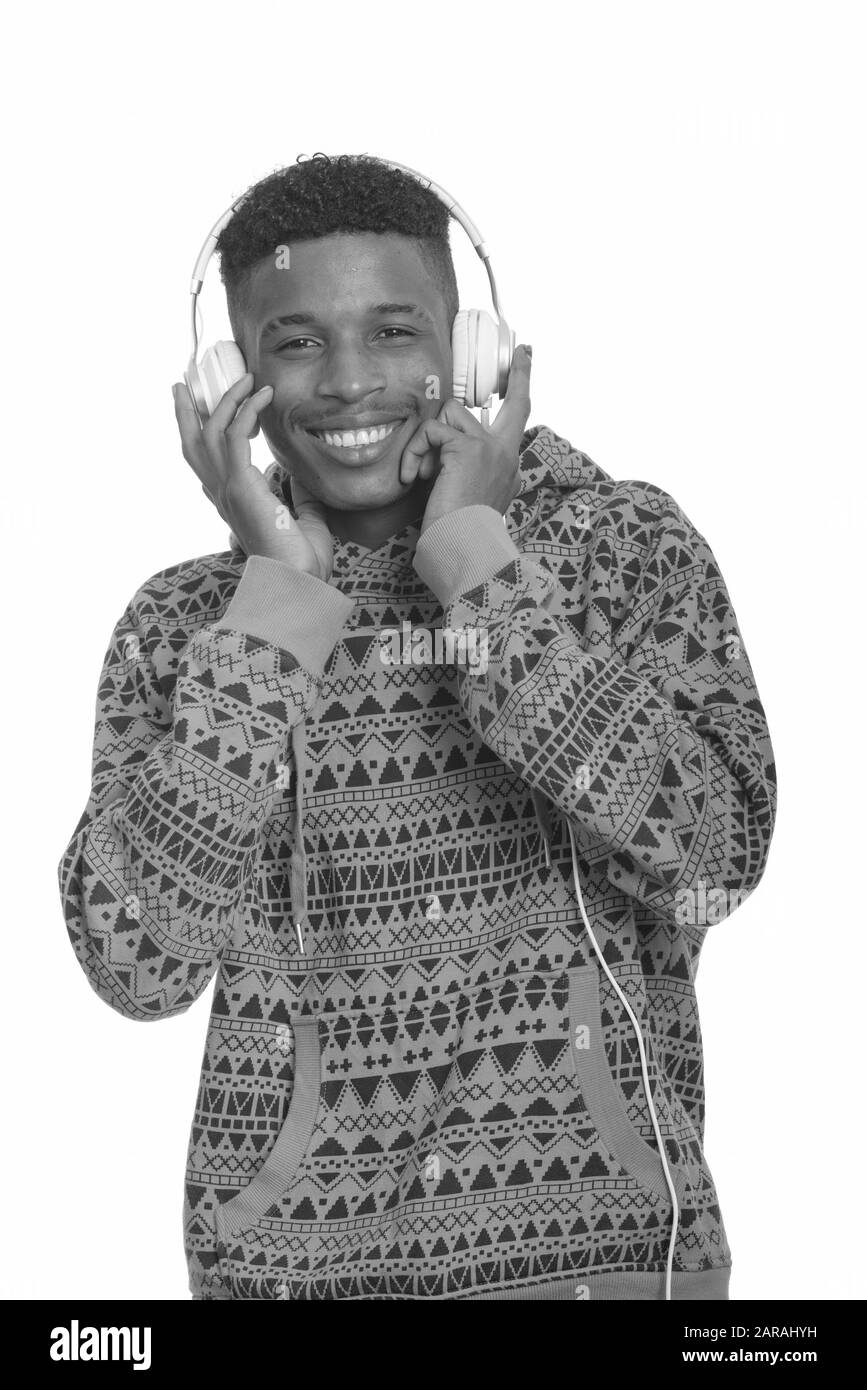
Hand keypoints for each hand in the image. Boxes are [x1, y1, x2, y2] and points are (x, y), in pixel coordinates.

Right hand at [172, 373, 333, 580]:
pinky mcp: (241, 484)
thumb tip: (304, 479)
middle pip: (192, 445)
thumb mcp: (304, 522)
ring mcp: (228, 489)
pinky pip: (236, 434)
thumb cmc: (300, 562)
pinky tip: (263, 396)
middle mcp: (222, 495)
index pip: (206, 467)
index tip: (198, 417)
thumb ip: (301, 499)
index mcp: (232, 505)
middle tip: (184, 385)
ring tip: (243, 378)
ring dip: (224, 400)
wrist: (297, 582)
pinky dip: (247, 410)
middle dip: (186, 412)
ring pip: (209, 432)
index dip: (198, 439)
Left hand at [399, 344, 531, 533]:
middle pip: (516, 402)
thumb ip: (463, 468)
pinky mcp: (467, 447)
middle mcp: (507, 454)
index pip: (518, 423)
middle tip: (524, 350)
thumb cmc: (458, 533)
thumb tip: (438, 452)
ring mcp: (490, 448)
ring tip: (424, 472)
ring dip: (429, 440)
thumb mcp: (466, 496)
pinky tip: (415, 478)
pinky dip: (415, 452)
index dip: (522, 388)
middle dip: (522, 373)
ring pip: (452, 413)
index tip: (527, 359)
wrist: (461, 549)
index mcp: (508, 468)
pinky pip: (431, 432)